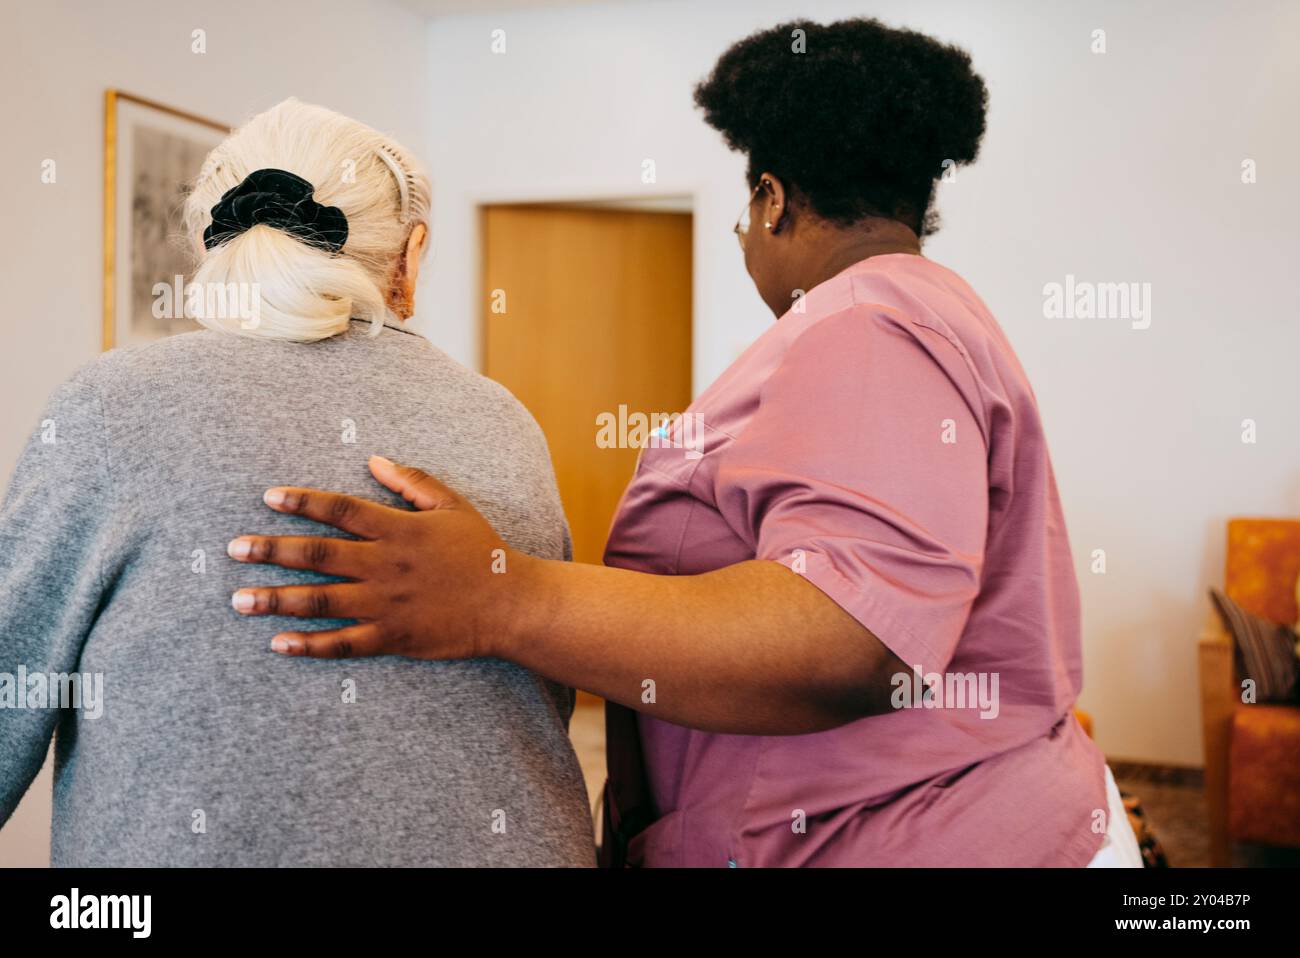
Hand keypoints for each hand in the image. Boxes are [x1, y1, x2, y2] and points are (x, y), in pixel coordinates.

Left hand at [228, 456, 529, 658]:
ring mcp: (386, 604)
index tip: (268, 498)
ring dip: (276, 599)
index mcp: (398, 530)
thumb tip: (373, 460)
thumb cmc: (483, 552)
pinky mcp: (393, 637)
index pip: (340, 510)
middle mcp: (385, 565)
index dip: (302, 502)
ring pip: (320, 601)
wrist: (510, 604)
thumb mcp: (453, 506)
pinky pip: (343, 644)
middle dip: (271, 550)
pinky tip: (278, 644)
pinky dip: (310, 645)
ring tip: (239, 599)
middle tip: (233, 549)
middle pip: (317, 554)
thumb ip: (412, 482)